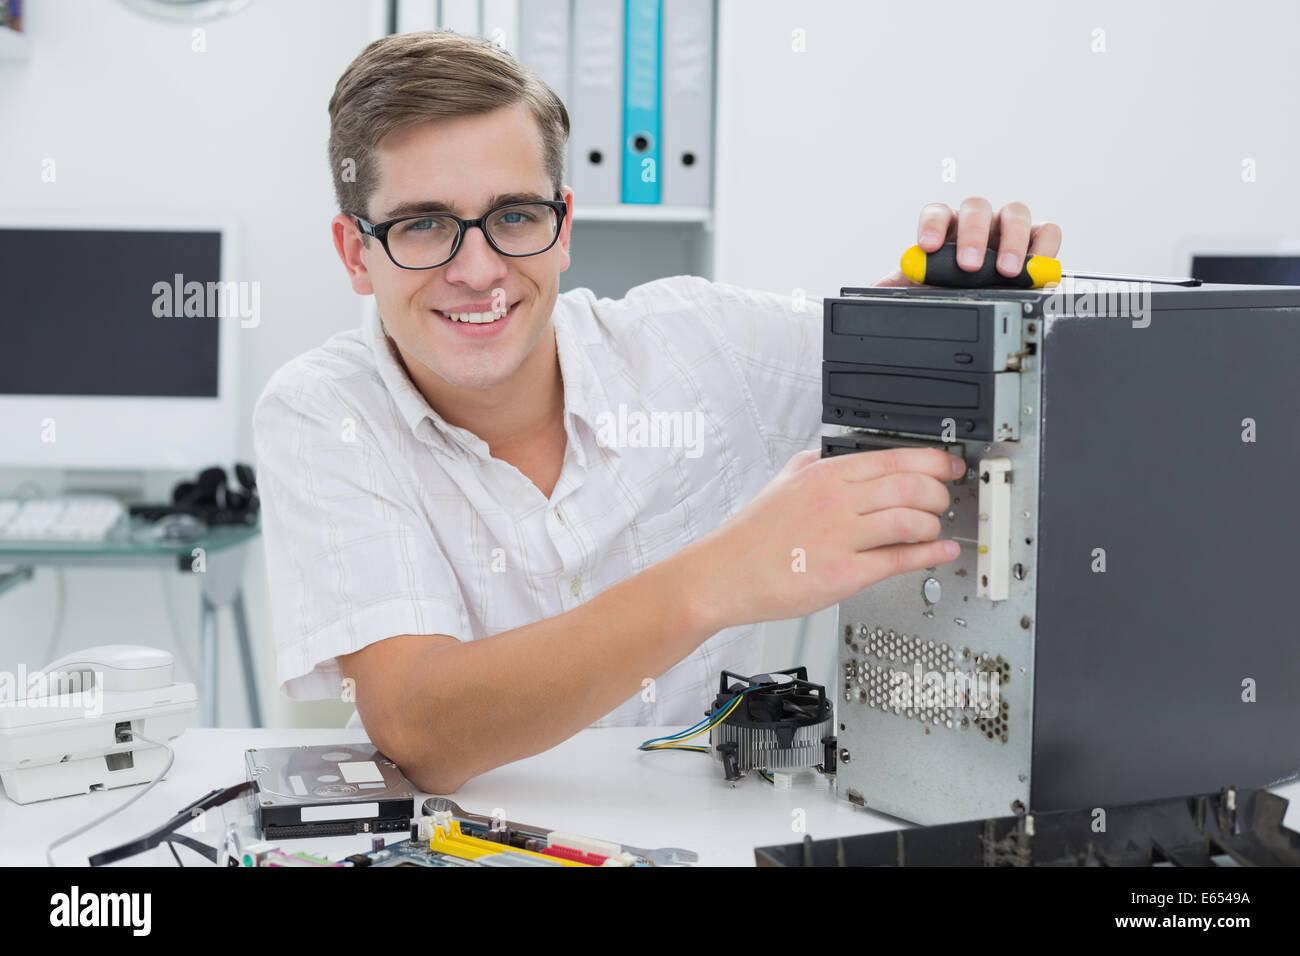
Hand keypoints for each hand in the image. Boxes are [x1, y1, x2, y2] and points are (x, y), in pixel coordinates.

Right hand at [682, 447, 963, 628]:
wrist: (724, 575)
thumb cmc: (749, 537)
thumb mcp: (778, 485)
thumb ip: (802, 466)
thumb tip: (814, 453)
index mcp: (825, 475)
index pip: (895, 458)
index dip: (934, 461)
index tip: (949, 467)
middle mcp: (836, 501)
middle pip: (911, 487)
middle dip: (939, 494)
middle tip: (943, 502)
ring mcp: (841, 537)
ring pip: (911, 521)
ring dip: (933, 526)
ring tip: (934, 531)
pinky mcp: (843, 573)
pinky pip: (899, 560)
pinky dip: (930, 555)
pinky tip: (941, 553)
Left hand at [877, 198, 1061, 285]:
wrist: (976, 301)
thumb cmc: (946, 288)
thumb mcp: (918, 291)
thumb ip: (894, 287)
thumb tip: (869, 291)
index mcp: (945, 227)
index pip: (936, 213)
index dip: (932, 226)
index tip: (927, 248)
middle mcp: (978, 221)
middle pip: (976, 208)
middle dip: (973, 235)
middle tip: (969, 265)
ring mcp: (1009, 228)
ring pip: (1015, 213)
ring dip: (1013, 241)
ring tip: (1009, 271)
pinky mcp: (1038, 239)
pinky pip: (1048, 231)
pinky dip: (1046, 246)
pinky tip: (1039, 267)